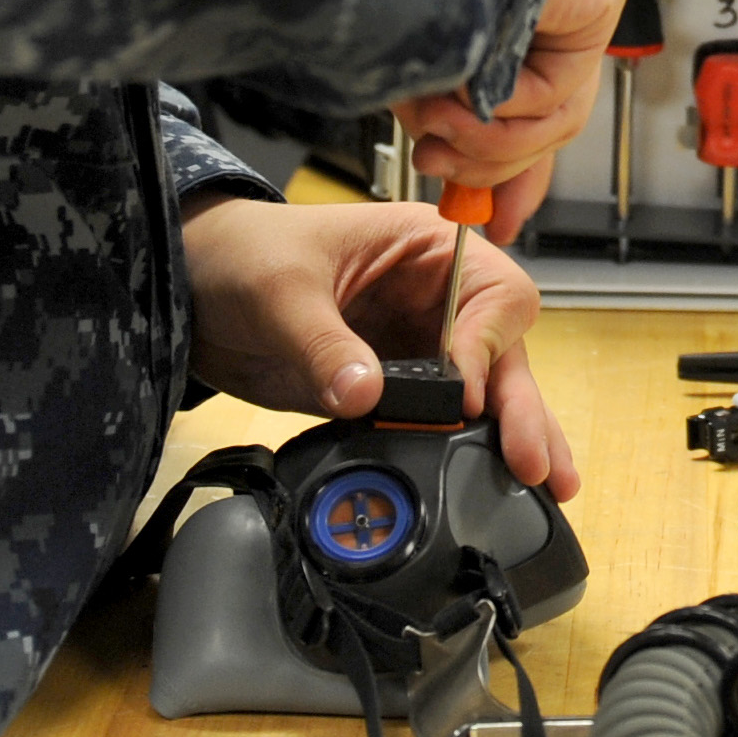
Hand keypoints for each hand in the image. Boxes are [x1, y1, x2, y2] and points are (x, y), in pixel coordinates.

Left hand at [180, 195, 580, 498]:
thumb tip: (365, 394)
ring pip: (484, 392)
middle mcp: (435, 299)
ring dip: (512, 435)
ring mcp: (416, 347)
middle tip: (534, 462)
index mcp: (424, 249)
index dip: (486, 343)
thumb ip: (323, 342)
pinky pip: (439, 423)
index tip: (464, 392)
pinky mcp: (391, 391)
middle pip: (502, 350)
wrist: (193, 288)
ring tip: (544, 487)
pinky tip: (492, 487)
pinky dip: (464, 453)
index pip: (493, 291)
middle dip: (521, 405)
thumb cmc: (242, 255)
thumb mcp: (280, 291)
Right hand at [393, 0, 619, 223]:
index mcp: (503, 26)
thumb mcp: (421, 68)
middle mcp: (542, 22)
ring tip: (439, 127)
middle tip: (441, 177)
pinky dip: (510, 103)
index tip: (496, 221)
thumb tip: (447, 169)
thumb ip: (443, 119)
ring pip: (551, 122)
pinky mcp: (596, 6)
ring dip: (486, 138)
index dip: (509, 175)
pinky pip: (557, 94)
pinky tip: (479, 82)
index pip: (525, 117)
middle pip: (542, 131)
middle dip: (487, 166)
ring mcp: (574, 15)